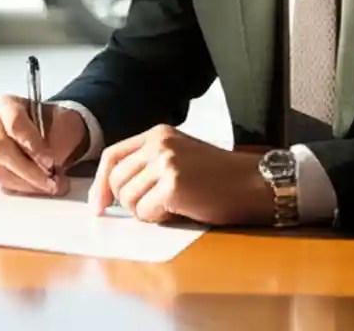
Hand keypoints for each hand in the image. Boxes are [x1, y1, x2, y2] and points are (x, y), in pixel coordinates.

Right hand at [0, 95, 88, 196]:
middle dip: (28, 169)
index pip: (14, 122)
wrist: (58, 135)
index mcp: (9, 105)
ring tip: (52, 186)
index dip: (31, 143)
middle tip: (52, 180)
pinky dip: (25, 189)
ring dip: (28, 183)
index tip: (50, 161)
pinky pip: (3, 184)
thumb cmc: (58, 126)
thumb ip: (55, 143)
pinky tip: (42, 188)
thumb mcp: (65, 126)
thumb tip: (49, 167)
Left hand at [88, 125, 272, 225]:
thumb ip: (148, 165)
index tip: (99, 206)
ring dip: (146, 211)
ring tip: (174, 206)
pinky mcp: (173, 185)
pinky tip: (182, 210)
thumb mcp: (180, 157)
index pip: (112, 156)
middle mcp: (159, 143)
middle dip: (128, 202)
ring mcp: (165, 162)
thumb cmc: (219, 178)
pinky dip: (159, 218)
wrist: (255, 184)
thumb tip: (109, 194)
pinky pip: (145, 213)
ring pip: (128, 199)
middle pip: (116, 181)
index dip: (101, 184)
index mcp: (158, 134)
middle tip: (155, 208)